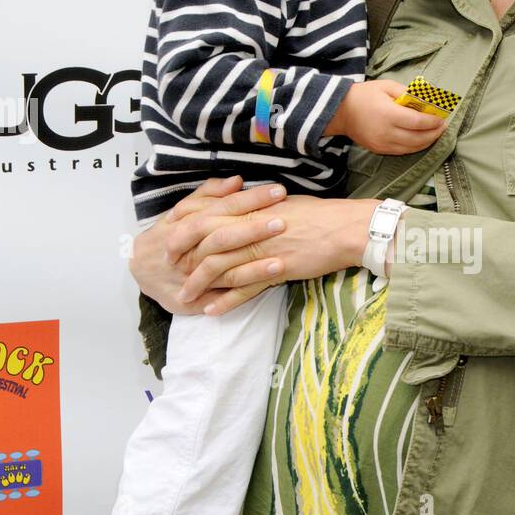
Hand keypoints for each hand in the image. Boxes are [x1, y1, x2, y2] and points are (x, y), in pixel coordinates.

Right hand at [129, 175, 289, 313]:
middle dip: (252, 229)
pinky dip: (245, 287)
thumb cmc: (166, 236)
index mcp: (186, 224)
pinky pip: (225, 292)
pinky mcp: (199, 296)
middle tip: (283, 221)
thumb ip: (208, 195)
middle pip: (221, 237)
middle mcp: (188, 249)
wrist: (141, 271)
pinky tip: (269, 282)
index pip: (221, 208)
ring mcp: (193, 274)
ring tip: (281, 258)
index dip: (249, 199)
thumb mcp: (181, 212)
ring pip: (224, 267)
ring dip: (253, 263)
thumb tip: (236, 181)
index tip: (277, 192)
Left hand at [177, 194, 381, 314]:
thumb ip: (256, 209)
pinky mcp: (274, 271)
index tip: (173, 241)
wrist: (344, 228)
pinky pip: (242, 289)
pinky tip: (211, 310)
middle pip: (202, 242)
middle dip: (182, 258)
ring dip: (198, 283)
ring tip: (185, 297)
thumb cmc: (319, 215)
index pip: (204, 216)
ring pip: (218, 267)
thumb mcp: (281, 204)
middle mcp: (249, 227)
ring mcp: (260, 250)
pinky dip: (224, 301)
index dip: (184, 230)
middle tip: (170, 272)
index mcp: (249, 208)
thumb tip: (243, 211)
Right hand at [323, 78, 447, 152]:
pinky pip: (402, 151)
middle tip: (443, 127)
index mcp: (388, 114)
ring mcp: (382, 144)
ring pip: (412, 148)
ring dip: (427, 142)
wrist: (340, 111)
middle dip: (434, 134)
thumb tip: (426, 100)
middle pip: (418, 138)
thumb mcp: (386, 86)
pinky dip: (414, 146)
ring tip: (435, 133)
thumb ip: (407, 93)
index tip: (443, 118)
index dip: (433, 122)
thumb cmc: (363, 95)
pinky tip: (421, 139)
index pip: (418, 122)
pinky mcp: (379, 150)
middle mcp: (386, 132)